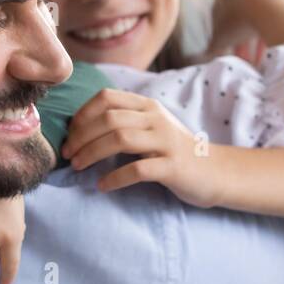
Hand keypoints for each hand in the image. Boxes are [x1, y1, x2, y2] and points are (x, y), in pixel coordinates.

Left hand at [61, 89, 223, 207]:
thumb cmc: (173, 151)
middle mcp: (156, 119)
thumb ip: (123, 122)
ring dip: (92, 153)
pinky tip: (102, 186)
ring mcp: (166, 142)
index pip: (107, 97)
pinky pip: (137, 170)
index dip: (82, 114)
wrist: (215, 172)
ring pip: (120, 139)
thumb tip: (79, 129)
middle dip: (81, 137)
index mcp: (147, 106)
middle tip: (68, 154)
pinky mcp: (172, 167)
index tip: (70, 134)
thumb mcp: (150, 127)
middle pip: (109, 119)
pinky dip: (114, 178)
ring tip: (78, 166)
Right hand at [206, 0, 283, 59]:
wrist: (272, 8)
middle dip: (244, 40)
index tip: (227, 53)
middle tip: (246, 60)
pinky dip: (279, 28)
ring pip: (264, 16)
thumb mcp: (219, 40)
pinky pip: (282, 13)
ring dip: (262, 37)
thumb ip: (213, 47)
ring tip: (263, 60)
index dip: (222, 38)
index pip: (219, 17)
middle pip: (243, 16)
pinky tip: (279, 46)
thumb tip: (210, 56)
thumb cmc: (240, 22)